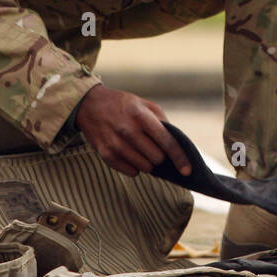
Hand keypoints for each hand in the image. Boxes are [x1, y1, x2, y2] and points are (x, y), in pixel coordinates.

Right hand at [73, 85, 192, 177]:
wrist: (88, 104)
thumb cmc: (122, 105)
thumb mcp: (144, 103)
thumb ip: (162, 121)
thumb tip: (177, 143)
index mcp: (140, 115)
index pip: (166, 141)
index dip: (179, 157)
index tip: (187, 170)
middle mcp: (127, 130)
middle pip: (156, 158)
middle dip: (160, 156)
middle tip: (153, 148)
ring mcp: (115, 143)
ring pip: (144, 167)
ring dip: (148, 163)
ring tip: (141, 150)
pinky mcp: (105, 154)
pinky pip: (130, 172)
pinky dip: (134, 167)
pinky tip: (130, 154)